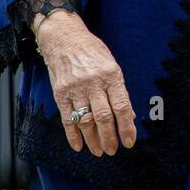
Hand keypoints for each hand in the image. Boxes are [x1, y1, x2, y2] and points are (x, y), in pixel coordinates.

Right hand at [36, 10, 136, 155]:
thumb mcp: (112, 65)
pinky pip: (67, 118)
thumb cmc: (93, 52)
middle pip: (103, 117)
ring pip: (86, 120)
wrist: (65, 38)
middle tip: (112, 150)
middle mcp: (94, 82)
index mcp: (111, 74)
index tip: (129, 142)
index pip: (121, 106)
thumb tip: (129, 116)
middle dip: (109, 138)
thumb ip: (120, 91)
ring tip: (98, 151)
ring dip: (92, 140)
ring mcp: (76, 88)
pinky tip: (78, 146)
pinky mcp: (60, 92)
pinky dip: (72, 135)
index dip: (126, 127)